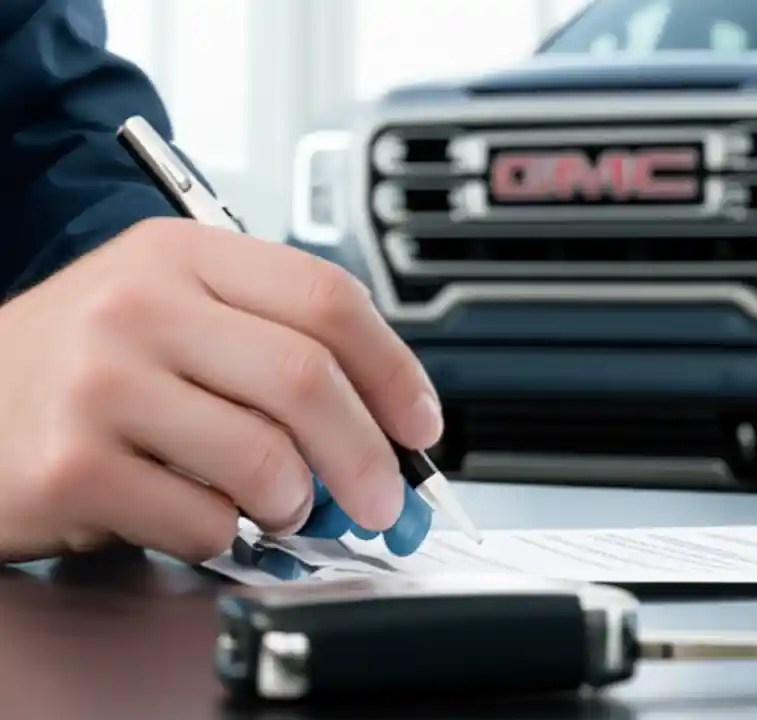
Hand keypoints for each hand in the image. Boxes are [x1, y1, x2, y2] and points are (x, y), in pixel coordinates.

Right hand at [0, 218, 440, 562]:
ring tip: (276, 506)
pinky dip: (223, 536)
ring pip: (265, 460)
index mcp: (182, 255)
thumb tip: (383, 425)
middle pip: (309, 381)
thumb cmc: (78, 365)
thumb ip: (272, 348)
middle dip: (369, 457)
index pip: (328, 298)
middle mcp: (139, 305)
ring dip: (293, 504)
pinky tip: (196, 514)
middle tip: (384, 500)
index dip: (394, 369)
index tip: (420, 422)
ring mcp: (100, 383)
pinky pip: (203, 522)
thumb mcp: (171, 314)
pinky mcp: (72, 466)